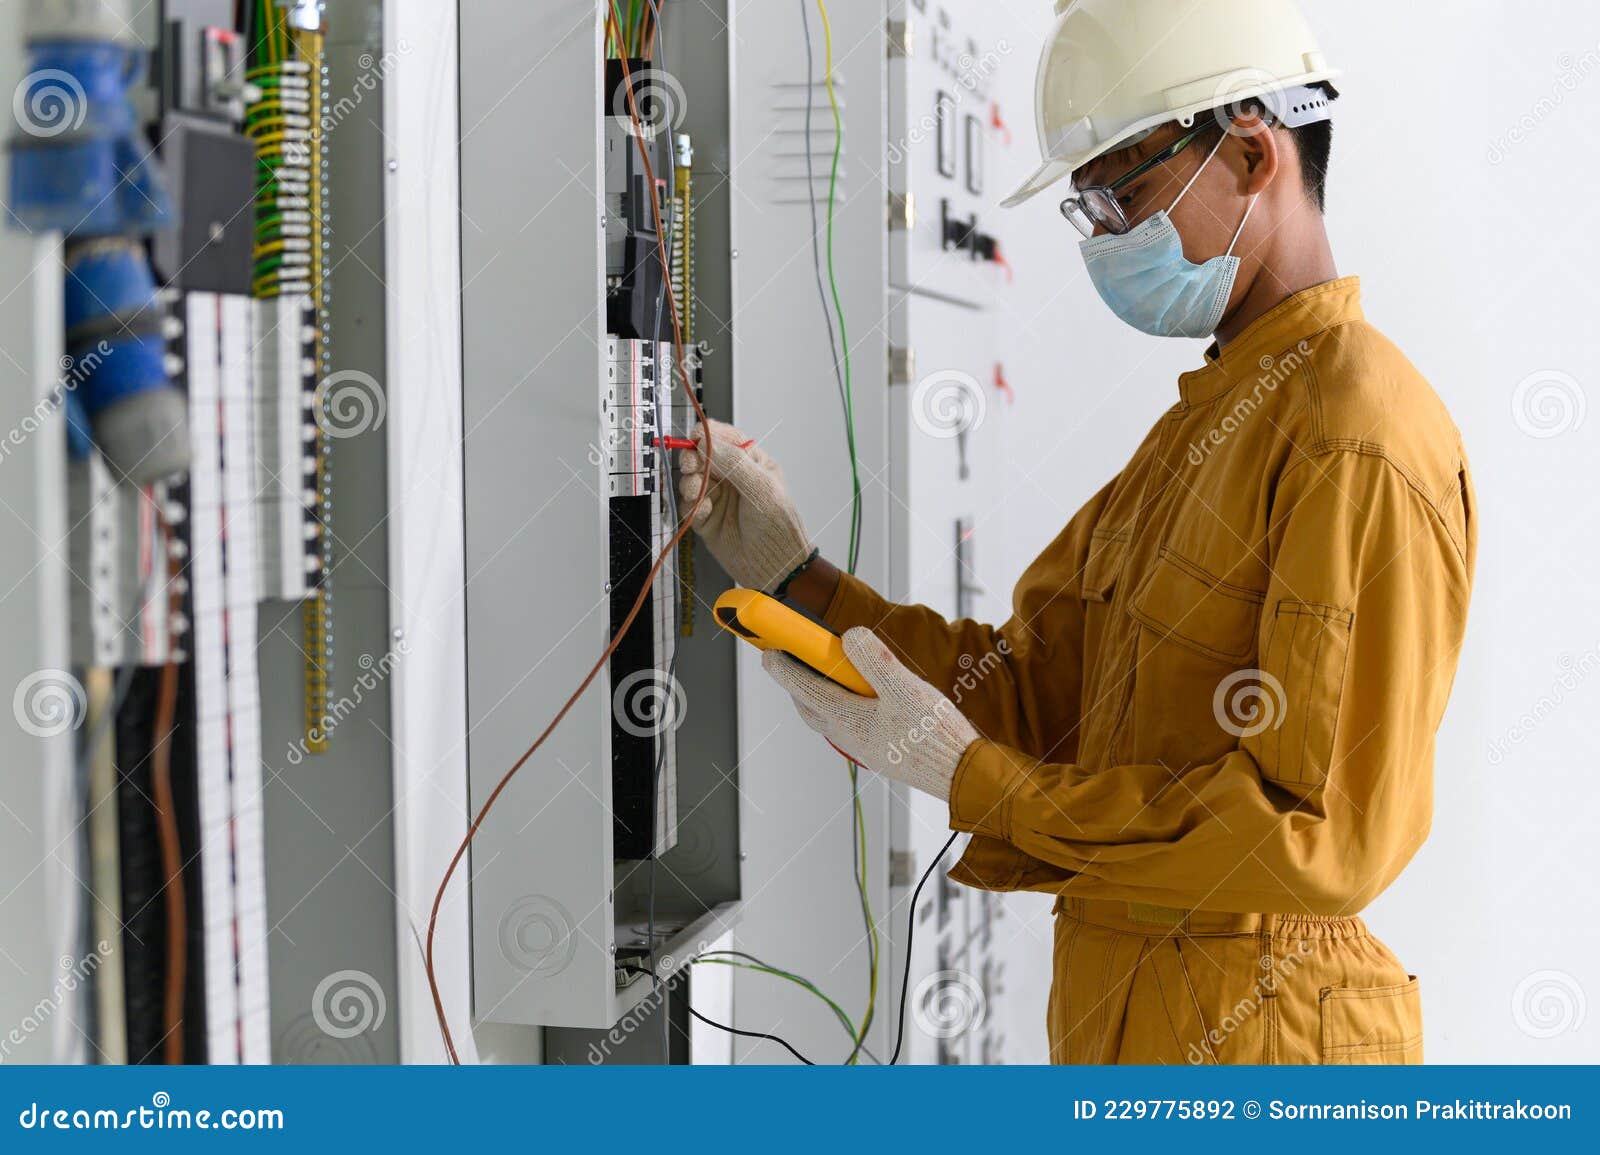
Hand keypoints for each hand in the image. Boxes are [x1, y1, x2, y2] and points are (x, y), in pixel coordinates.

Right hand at [677, 419, 813, 594]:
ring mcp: (718, 497)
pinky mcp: (706, 518)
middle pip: (702, 457)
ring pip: (691, 479)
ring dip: (689, 483)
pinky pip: (688, 505)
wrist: (774, 565)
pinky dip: (691, 506)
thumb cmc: (778, 525)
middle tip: (690, 465)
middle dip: (692, 458)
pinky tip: (703, 512)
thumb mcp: (761, 488)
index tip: (695, 437)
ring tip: (696, 492)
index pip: (725, 439)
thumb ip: (733, 462)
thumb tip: (706, 442)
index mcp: (751, 463)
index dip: (708, 435)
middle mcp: (732, 477)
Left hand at [762, 627, 979, 800]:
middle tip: (795, 656)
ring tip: (831, 671)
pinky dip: (842, 707)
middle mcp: (849, 736)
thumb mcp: (905, 688)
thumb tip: (850, 636)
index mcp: (848, 719)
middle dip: (797, 681)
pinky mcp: (879, 752)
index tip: (768, 649)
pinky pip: (847, 726)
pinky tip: (865, 697)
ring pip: (827, 718)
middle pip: (809, 705)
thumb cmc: (934, 736)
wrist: (961, 776)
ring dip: (820, 694)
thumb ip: (875, 660)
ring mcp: (863, 747)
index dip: (782, 665)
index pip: (803, 687)